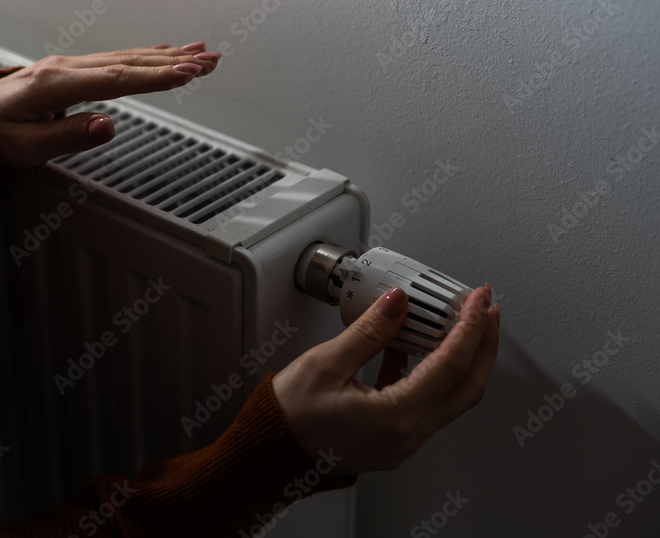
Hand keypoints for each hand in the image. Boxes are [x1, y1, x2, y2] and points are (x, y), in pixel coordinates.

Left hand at [0, 42, 220, 168]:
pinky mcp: (72, 71)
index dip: (154, 78)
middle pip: (128, 62)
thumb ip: (66, 136)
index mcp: (53, 84)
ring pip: (127, 57)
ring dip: (167, 56)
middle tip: (210, 61)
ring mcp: (69, 66)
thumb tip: (107, 126)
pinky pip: (116, 59)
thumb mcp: (23, 147)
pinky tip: (166, 52)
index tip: (186, 75)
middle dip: (173, 62)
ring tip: (202, 55)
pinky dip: (146, 56)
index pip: (115, 79)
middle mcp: (64, 68)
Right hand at [272, 283, 499, 477]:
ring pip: (450, 398)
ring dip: (461, 360)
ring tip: (457, 325)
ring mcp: (401, 441)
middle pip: (465, 387)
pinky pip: (425, 404)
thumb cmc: (288, 419)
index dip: (469, 327)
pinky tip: (412, 349)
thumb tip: (397, 303)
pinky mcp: (391, 439)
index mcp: (395, 417)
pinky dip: (429, 375)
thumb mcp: (325, 364)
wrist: (268, 454)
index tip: (476, 299)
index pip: (450, 365)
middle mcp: (406, 435)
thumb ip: (368, 332)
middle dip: (481, 345)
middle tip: (484, 310)